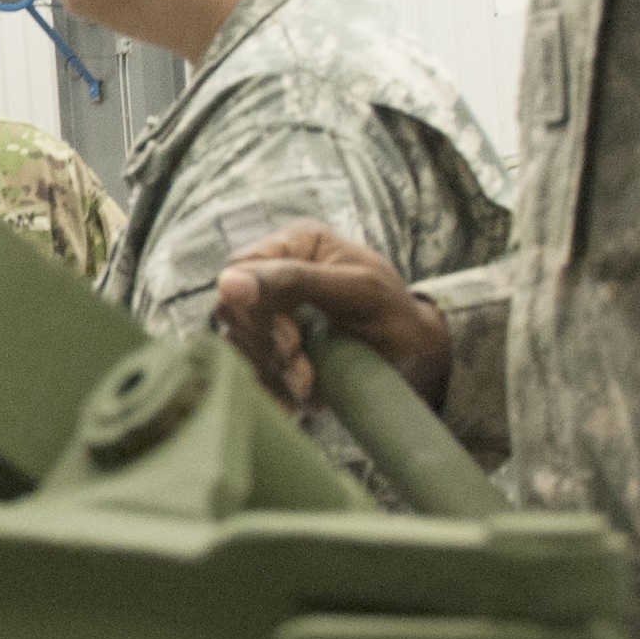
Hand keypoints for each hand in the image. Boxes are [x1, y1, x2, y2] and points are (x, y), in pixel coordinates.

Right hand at [213, 225, 452, 412]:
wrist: (413, 361)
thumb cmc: (394, 316)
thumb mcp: (356, 290)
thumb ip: (294, 280)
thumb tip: (227, 281)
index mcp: (295, 243)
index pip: (241, 268)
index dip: (255, 306)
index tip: (292, 339)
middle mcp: (275, 271)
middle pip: (235, 308)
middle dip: (271, 345)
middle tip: (305, 368)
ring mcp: (268, 311)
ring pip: (238, 342)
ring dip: (273, 371)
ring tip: (311, 386)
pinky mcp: (267, 346)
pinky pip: (247, 366)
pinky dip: (272, 387)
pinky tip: (301, 395)